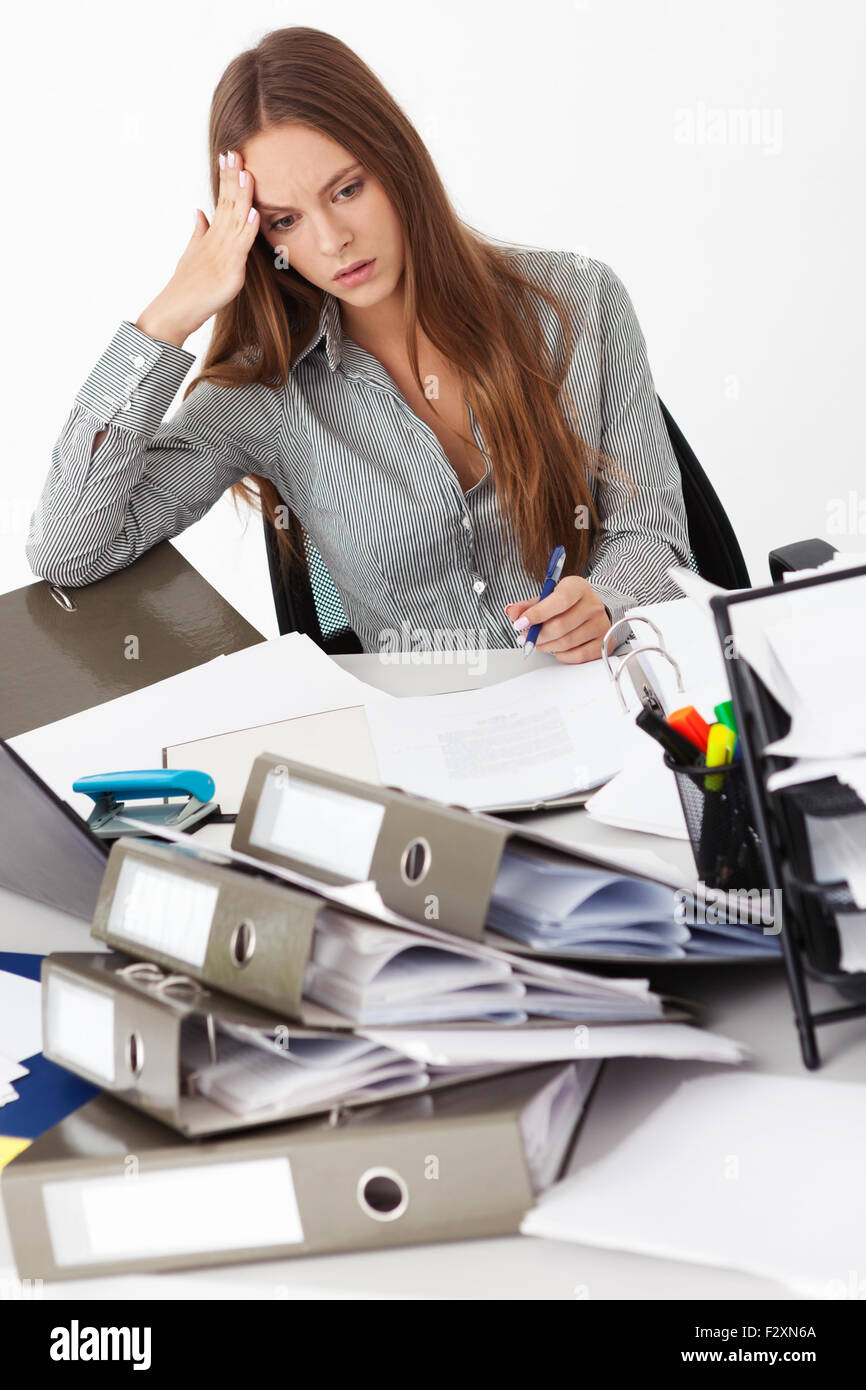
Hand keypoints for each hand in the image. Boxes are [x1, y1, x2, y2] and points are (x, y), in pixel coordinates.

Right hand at [136, 148, 260, 346]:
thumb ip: (199, 233)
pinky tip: (252, 212)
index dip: (226, 178)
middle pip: (227, 203)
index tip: (229, 156)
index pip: (221, 200)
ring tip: (246, 172)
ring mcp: (223, 254)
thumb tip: (200, 213)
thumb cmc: (187, 287)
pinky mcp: (230, 271)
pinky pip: (241, 247)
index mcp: (211, 236)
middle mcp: (217, 240)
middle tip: (235, 151)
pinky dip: (247, 229)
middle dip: (232, 178)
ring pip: (234, 220)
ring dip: (241, 196)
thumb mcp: (192, 255)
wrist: (176, 311)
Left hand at [505, 576, 611, 663]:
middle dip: (538, 636)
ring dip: (547, 646)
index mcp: (578, 587)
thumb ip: (528, 606)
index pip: (559, 601)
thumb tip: (512, 612)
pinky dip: (562, 655)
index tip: (520, 623)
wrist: (592, 609)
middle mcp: (593, 604)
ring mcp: (601, 624)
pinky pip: (579, 656)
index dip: (537, 614)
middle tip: (527, 638)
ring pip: (567, 643)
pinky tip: (557, 648)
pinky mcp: (604, 641)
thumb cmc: (567, 604)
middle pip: (560, 626)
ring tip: (541, 642)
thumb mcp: (547, 598)